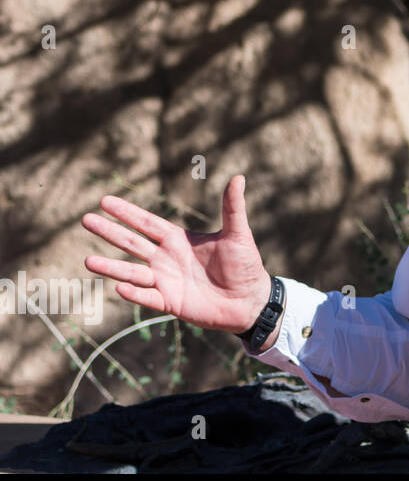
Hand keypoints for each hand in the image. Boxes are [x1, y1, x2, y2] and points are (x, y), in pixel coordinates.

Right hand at [81, 175, 271, 334]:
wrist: (251, 299)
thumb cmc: (245, 265)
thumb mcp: (238, 234)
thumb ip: (233, 208)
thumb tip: (238, 177)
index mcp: (178, 240)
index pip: (147, 223)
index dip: (126, 212)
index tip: (104, 201)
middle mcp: (166, 259)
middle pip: (132, 243)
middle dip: (109, 232)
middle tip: (85, 220)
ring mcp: (166, 281)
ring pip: (132, 272)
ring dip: (111, 267)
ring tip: (87, 261)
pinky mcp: (171, 302)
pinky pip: (148, 298)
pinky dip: (135, 293)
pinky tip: (120, 287)